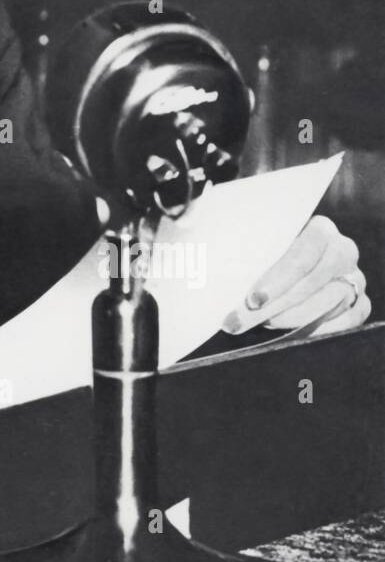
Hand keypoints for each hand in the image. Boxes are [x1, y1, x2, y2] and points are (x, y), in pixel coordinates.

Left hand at [222, 215, 368, 336]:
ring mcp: (354, 277)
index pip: (301, 256)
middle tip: (239, 322)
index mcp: (320, 228)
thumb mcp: (252, 238)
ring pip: (329, 304)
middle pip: (312, 284)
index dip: (276, 280)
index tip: (252, 300)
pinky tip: (293, 333)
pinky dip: (322, 329)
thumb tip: (201, 248)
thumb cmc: (263, 248)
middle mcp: (343, 250)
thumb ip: (239, 242)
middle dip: (273, 307)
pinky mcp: (359, 301)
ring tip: (261, 324)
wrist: (285, 263)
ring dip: (291, 319)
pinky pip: (350, 319)